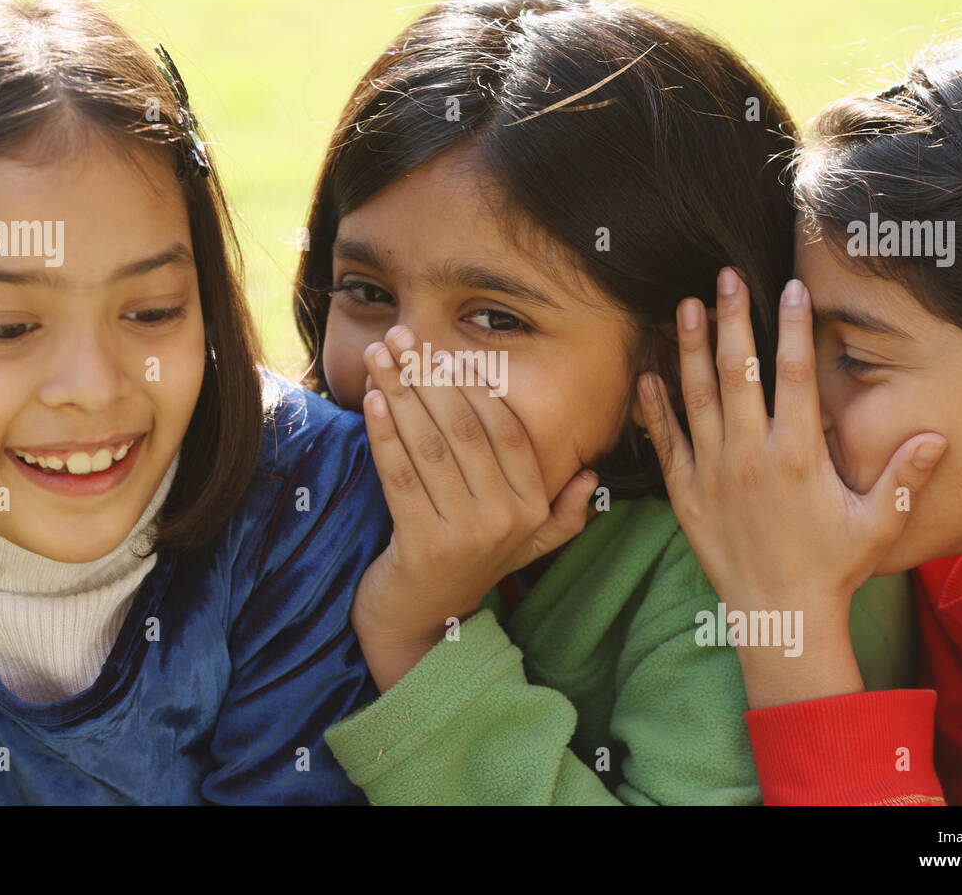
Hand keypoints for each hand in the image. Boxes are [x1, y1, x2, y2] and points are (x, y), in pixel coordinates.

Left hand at [352, 325, 596, 690]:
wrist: (418, 623)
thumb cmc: (469, 568)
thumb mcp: (527, 545)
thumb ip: (562, 514)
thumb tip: (591, 476)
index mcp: (532, 508)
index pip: (508, 432)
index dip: (475, 386)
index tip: (444, 350)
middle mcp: (505, 520)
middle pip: (465, 431)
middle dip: (429, 377)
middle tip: (401, 338)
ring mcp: (465, 535)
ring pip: (430, 447)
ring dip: (401, 394)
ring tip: (379, 356)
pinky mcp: (422, 547)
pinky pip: (401, 476)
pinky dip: (384, 434)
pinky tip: (371, 400)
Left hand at [637, 268, 946, 705]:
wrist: (780, 617)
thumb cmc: (832, 568)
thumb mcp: (877, 524)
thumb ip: (902, 476)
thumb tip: (937, 436)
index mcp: (798, 455)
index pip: (796, 376)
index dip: (794, 328)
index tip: (791, 288)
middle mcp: (750, 456)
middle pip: (737, 372)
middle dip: (733, 319)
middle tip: (725, 275)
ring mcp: (713, 473)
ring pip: (696, 398)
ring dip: (690, 349)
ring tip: (686, 307)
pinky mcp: (686, 495)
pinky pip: (667, 442)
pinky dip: (656, 408)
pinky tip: (649, 374)